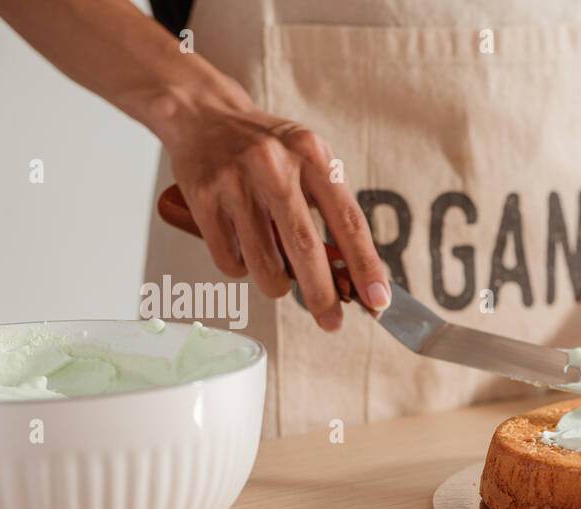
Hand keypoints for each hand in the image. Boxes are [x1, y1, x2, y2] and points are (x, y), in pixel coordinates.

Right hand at [154, 82, 390, 329]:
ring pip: (264, 262)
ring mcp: (234, 180)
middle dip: (322, 294)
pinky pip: (229, 259)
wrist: (204, 115)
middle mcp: (274, 165)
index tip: (379, 301)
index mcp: (313, 155)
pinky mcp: (202, 196)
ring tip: (278, 277)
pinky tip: (243, 252)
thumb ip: (331, 212)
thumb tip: (352, 278)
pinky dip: (241, 269)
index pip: (348, 222)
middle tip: (331, 321)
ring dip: (276, 284)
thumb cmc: (268, 151)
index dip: (365, 266)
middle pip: (304, 247)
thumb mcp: (309, 163)